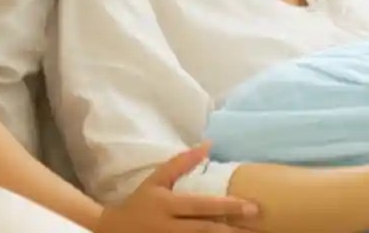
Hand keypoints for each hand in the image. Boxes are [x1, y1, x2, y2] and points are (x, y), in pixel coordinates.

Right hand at [96, 143, 259, 232]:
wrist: (110, 231)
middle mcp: (168, 227)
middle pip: (205, 230)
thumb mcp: (156, 181)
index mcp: (167, 206)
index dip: (228, 207)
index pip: (202, 206)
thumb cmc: (139, 203)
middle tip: (258, 227)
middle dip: (233, 230)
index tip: (252, 207)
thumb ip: (181, 163)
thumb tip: (208, 144)